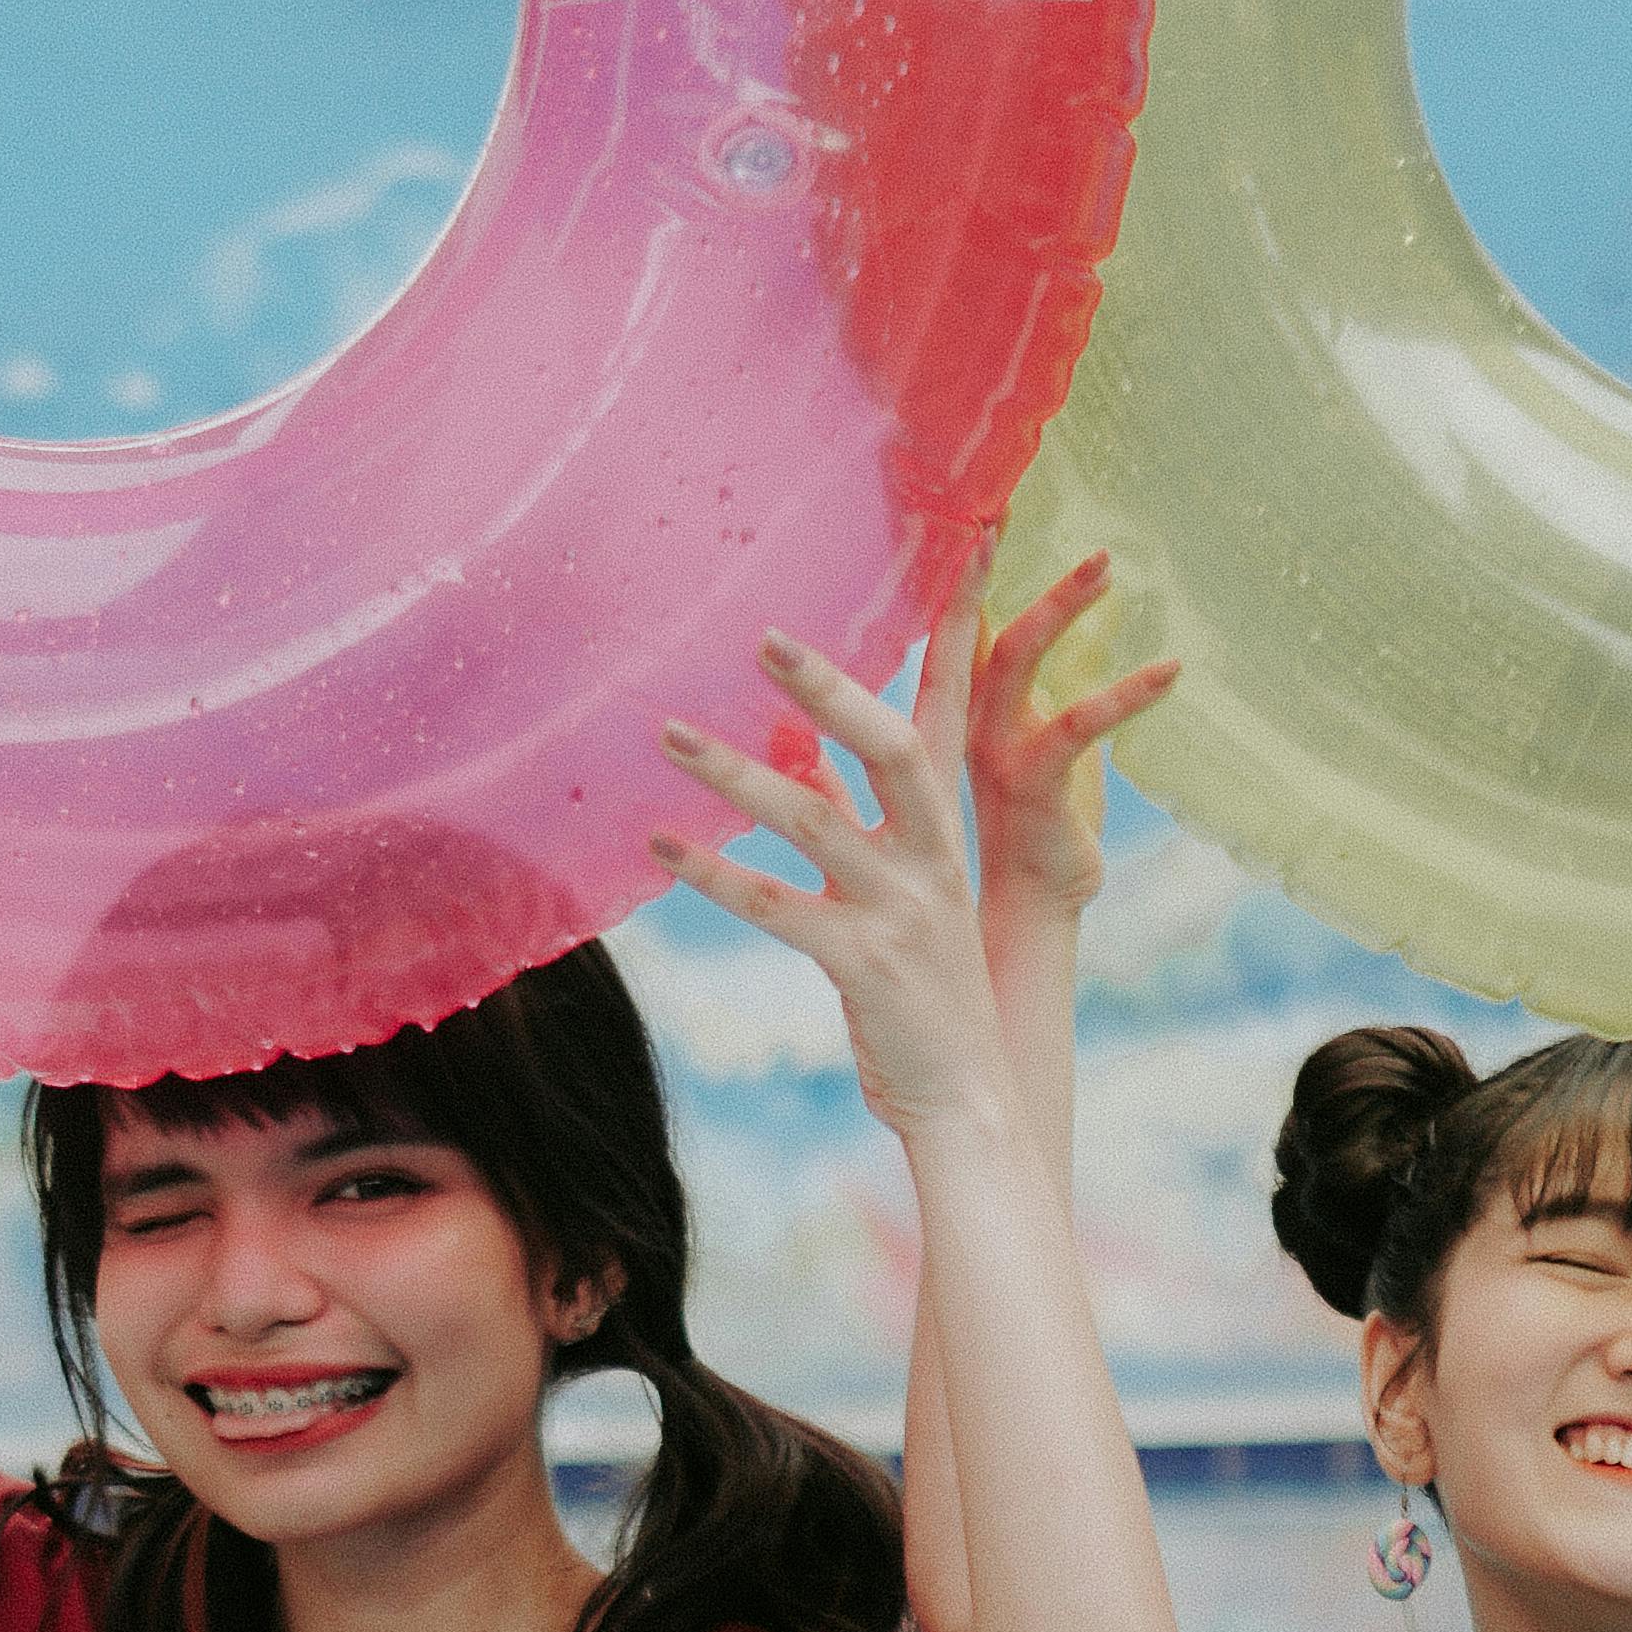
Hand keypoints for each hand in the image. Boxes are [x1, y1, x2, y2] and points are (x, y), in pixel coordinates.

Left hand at [652, 607, 1014, 1139]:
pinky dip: (714, 872)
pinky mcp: (864, 964)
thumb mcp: (899, 886)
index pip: (953, 704)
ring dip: (737, 774)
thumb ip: (849, 810)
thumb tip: (793, 744)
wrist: (966, 1096)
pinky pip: (777, 906)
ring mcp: (902, 909)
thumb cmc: (923, 986)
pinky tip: (660, 842)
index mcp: (945, 825)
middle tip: (768, 635)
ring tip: (667, 731)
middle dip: (833, 688)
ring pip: (817, 821)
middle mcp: (934, 856)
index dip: (960, 621)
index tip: (971, 536)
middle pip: (894, 746)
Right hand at [967, 549, 1178, 922]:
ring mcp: (996, 754)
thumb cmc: (1039, 834)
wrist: (1031, 912)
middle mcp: (970, 728)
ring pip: (1016, 660)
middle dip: (988, 571)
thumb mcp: (1038, 757)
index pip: (958, 635)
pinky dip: (1127, 693)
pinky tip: (1171, 670)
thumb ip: (1042, 699)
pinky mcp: (1033, 784)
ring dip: (1060, 606)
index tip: (978, 517)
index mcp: (967, 719)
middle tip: (1006, 511)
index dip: (964, 578)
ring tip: (1106, 565)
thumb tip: (1066, 652)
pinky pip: (1078, 723)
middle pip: (976, 631)